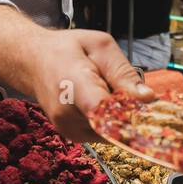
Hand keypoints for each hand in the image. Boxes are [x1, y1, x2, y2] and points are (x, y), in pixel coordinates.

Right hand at [25, 28, 152, 141]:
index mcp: (73, 84)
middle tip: (130, 89)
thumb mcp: (100, 47)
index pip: (103, 110)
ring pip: (114, 131)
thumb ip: (123, 72)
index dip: (131, 112)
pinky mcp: (74, 136)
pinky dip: (111, 120)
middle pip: (115, 123)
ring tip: (108, 90)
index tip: (149, 106)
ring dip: (121, 115)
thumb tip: (147, 98)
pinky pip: (106, 133)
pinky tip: (102, 101)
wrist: (33, 62)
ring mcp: (69, 129)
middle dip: (132, 110)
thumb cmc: (66, 50)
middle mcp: (67, 113)